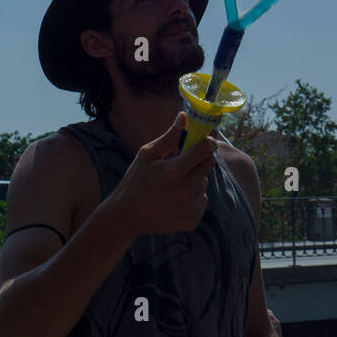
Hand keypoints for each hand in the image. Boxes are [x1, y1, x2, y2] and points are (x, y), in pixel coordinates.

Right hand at [107, 113, 216, 236]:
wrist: (127, 216)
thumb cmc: (135, 181)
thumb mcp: (147, 155)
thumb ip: (169, 137)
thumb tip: (184, 117)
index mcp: (175, 171)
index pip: (206, 149)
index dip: (208, 142)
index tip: (204, 141)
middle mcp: (186, 189)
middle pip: (209, 164)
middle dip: (200, 159)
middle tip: (184, 162)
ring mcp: (191, 206)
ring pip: (204, 182)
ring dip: (195, 179)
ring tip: (174, 184)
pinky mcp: (193, 219)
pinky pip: (202, 199)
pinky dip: (193, 196)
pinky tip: (176, 199)